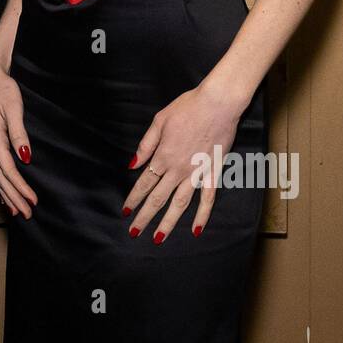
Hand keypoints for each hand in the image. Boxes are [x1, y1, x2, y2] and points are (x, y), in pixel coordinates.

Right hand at [0, 55, 37, 218]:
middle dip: (14, 197)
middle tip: (27, 213)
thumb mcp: (14, 109)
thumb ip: (19, 134)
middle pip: (0, 178)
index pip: (8, 170)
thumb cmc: (2, 91)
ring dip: (6, 194)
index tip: (32, 200)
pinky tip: (3, 192)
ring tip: (16, 210)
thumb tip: (25, 156)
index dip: (20, 187)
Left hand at [124, 83, 245, 241]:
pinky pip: (208, 199)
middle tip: (133, 232)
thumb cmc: (187, 108)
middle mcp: (177, 169)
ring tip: (158, 239)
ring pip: (179, 204)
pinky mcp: (213, 172)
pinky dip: (202, 215)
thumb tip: (132, 164)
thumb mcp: (159, 121)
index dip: (133, 199)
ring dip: (167, 223)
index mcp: (162, 156)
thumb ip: (146, 145)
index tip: (125, 211)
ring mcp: (196, 173)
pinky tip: (195, 230)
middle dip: (144, 217)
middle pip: (157, 198)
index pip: (143, 183)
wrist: (217, 103)